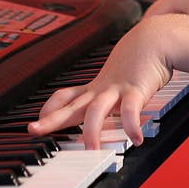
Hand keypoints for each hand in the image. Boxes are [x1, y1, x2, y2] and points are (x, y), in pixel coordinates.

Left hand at [27, 17, 172, 149]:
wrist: (154, 38)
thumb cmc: (137, 59)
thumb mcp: (116, 77)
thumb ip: (109, 93)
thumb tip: (103, 108)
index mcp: (96, 88)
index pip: (66, 97)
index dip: (50, 108)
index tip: (38, 119)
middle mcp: (102, 90)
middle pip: (72, 106)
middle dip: (52, 119)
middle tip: (34, 129)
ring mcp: (117, 89)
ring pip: (97, 110)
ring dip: (92, 130)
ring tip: (91, 149)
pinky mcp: (136, 89)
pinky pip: (131, 110)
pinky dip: (131, 125)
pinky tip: (136, 139)